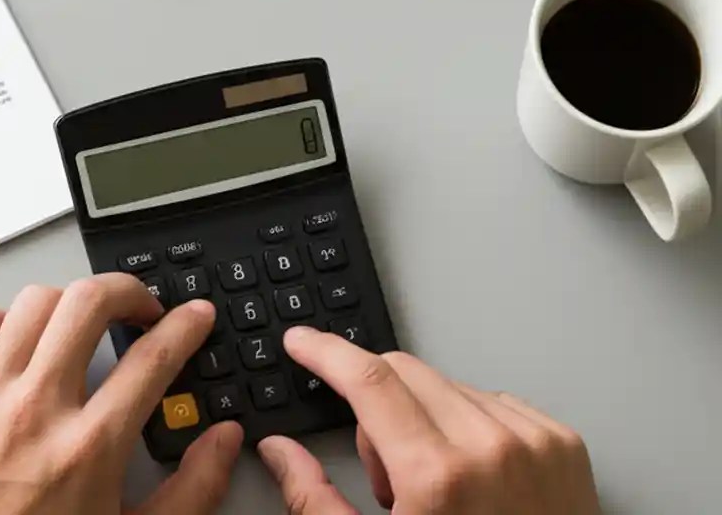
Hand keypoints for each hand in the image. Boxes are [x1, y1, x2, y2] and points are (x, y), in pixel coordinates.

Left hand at [0, 273, 243, 514]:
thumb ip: (190, 491)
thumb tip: (222, 442)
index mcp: (90, 448)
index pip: (153, 357)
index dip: (185, 326)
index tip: (195, 317)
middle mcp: (36, 411)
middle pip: (89, 304)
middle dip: (127, 291)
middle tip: (141, 308)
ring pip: (32, 303)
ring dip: (67, 301)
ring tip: (82, 321)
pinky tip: (13, 339)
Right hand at [257, 327, 599, 513]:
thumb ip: (315, 500)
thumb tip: (279, 451)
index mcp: (436, 476)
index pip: (368, 381)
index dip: (325, 353)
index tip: (302, 342)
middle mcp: (489, 447)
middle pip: (403, 373)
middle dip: (373, 403)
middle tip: (383, 472)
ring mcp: (532, 441)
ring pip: (447, 385)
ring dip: (424, 418)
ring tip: (438, 488)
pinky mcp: (562, 443)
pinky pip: (494, 402)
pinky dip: (470, 426)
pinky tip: (472, 477)